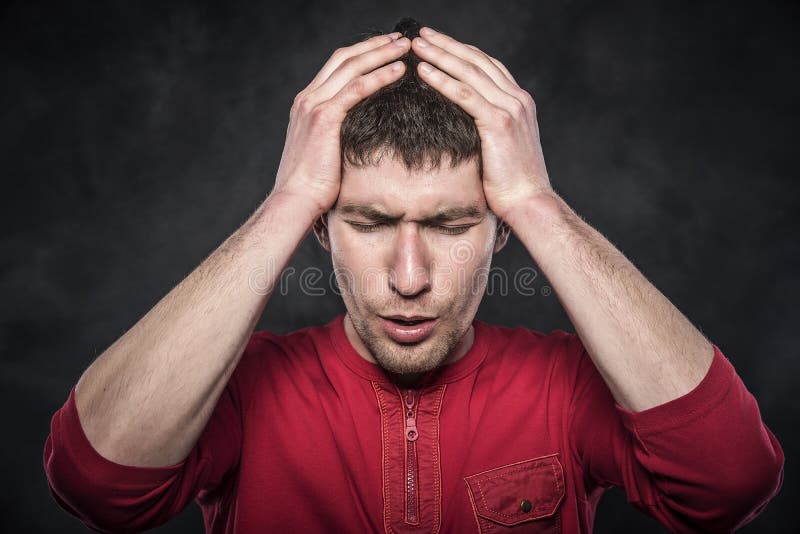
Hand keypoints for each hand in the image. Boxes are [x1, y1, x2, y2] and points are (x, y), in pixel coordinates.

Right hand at [270, 33, 410, 218]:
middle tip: (400, 39)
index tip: (386, 48)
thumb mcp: (324, 152)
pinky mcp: (324, 118)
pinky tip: (399, 71)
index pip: (336, 67)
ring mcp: (314, 105)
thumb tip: (362, 134)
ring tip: (405, 48)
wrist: (295, 200)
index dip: (362, 53)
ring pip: (352, 67)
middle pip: (344, 58)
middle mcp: (307, 98)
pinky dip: (379, 76)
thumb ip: (338, 135)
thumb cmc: (312, 185)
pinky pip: (356, 88)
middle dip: (374, 46)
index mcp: (306, 104)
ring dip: (381, 54)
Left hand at [410, 27, 553, 220]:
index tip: (437, 43)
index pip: (487, 65)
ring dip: (440, 55)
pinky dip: (442, 80)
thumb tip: (462, 125)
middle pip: (476, 61)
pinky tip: (424, 72)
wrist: (528, 201)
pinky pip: (465, 95)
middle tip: (421, 34)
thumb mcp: (501, 147)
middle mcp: (517, 99)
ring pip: (469, 72)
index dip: (461, 51)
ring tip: (416, 46)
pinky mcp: (499, 123)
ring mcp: (510, 108)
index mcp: (519, 101)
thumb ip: (488, 128)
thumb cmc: (511, 183)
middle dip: (446, 45)